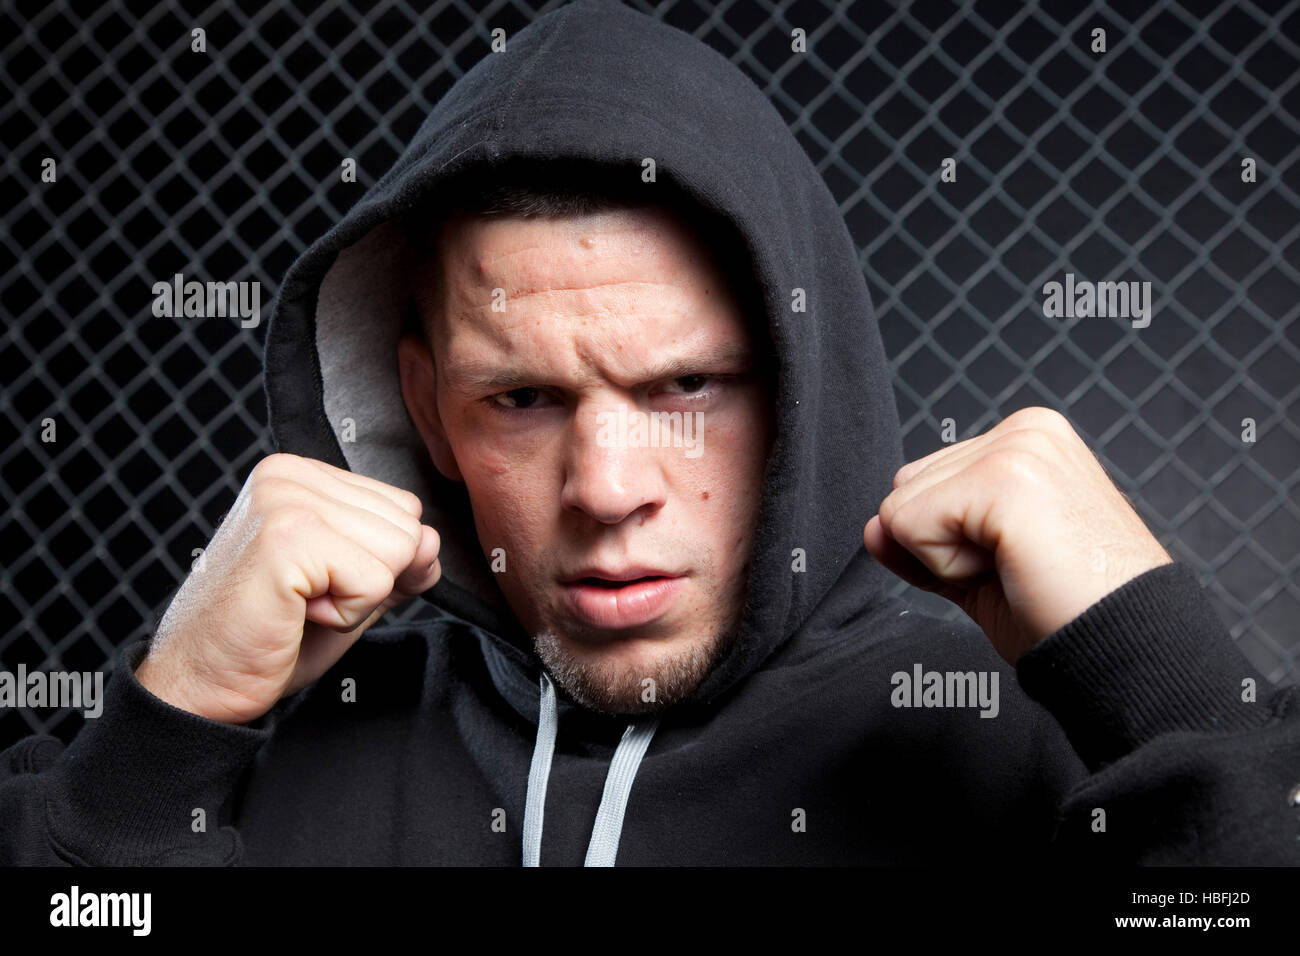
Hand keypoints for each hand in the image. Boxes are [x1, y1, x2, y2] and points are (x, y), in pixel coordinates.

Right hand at [135, 453, 441, 723]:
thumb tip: (432, 542)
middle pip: (407, 526)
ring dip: (359, 598)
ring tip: (301, 604)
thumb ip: (398, 561)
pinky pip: (375, 580)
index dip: (381, 562)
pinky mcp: (288, 537)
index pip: (402, 507)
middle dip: (372, 579)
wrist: (203, 684)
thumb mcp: (352, 589)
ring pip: (400, 550)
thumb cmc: (270, 637)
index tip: (321, 583)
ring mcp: (287, 500)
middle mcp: (290, 474)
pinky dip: (348, 614)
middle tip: (307, 599)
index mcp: (302, 475)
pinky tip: (297, 612)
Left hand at [863, 407, 1171, 664]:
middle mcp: (1023, 431)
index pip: (921, 484)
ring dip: (946, 559)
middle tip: (1016, 569)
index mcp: (1024, 441)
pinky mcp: (1004, 477)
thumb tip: (873, 528)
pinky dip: (947, 567)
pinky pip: (909, 526)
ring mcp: (1016, 448)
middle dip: (942, 547)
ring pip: (900, 509)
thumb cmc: (1068, 613)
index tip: (1014, 564)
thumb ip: (923, 541)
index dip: (948, 544)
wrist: (1130, 650)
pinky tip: (1010, 570)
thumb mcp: (978, 570)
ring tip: (1017, 568)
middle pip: (904, 489)